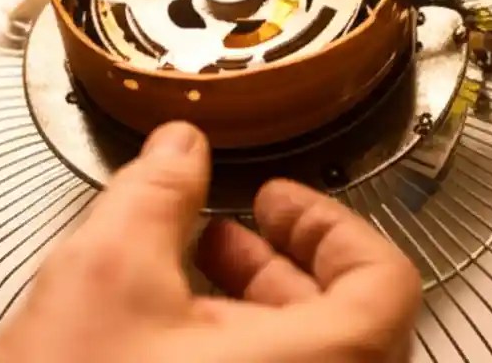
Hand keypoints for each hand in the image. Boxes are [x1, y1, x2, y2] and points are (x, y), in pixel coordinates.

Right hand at [0, 122, 421, 362]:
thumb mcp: (106, 274)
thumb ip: (157, 193)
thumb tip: (179, 150)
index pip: (384, 282)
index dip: (328, 225)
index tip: (277, 202)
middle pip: (347, 324)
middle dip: (278, 264)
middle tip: (227, 232)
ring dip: (256, 314)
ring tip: (186, 278)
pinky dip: (238, 362)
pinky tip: (169, 341)